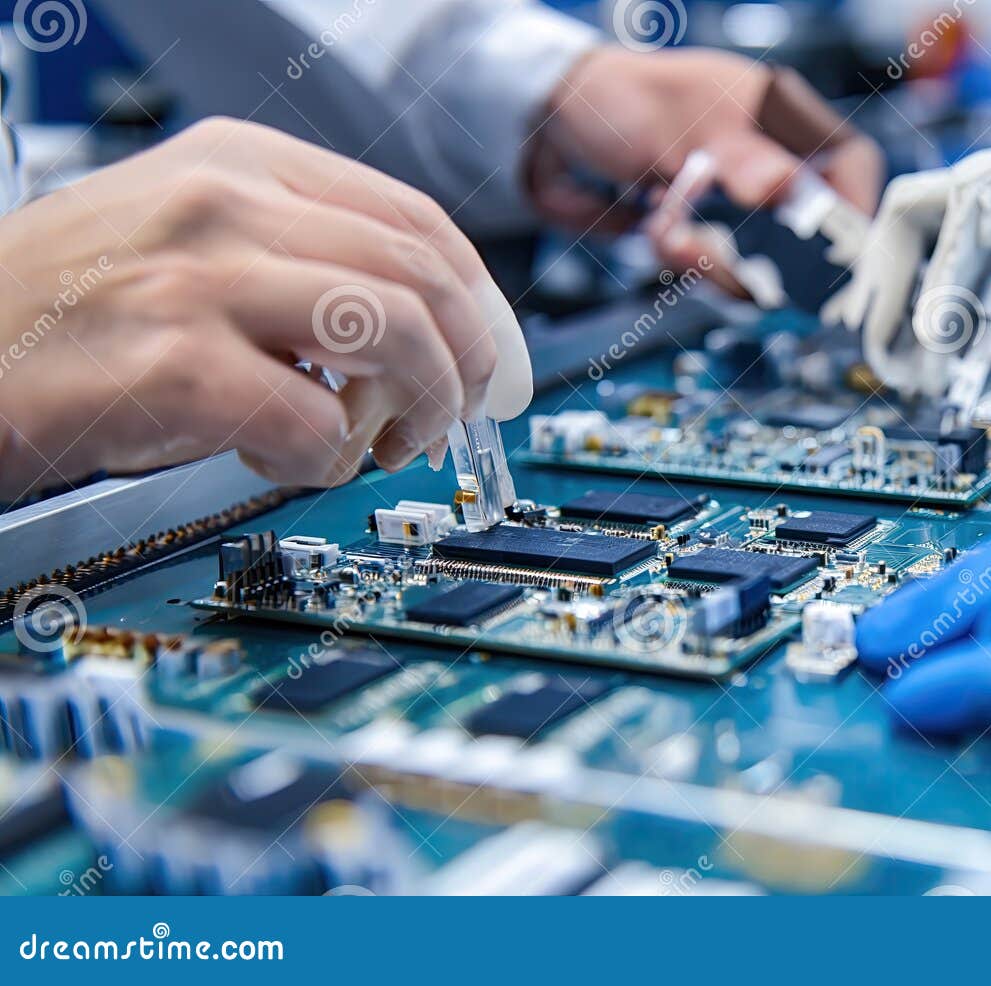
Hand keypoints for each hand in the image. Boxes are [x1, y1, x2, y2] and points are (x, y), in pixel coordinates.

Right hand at [0, 118, 520, 499]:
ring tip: (387, 443)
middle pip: (423, 276)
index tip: (488, 357)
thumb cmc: (66, 309)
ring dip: (419, 407)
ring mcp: (198, 281)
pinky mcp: (175, 366)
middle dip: (466, 362)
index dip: (479, 300)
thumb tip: (426, 314)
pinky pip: (316, 425)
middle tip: (450, 414)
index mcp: (241, 163)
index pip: (416, 219)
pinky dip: (325, 462)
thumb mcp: (185, 233)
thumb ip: (295, 251)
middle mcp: (226, 207)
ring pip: (394, 335)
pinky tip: (284, 460)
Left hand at [526, 45, 883, 295]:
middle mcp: (763, 157)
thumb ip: (749, 164)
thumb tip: (801, 195)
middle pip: (806, 225)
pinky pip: (716, 265)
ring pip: (760, 255)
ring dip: (714, 259)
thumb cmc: (618, 100)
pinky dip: (686, 260)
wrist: (544, 122)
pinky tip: (656, 231)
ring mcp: (732, 195)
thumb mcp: (689, 129)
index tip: (840, 252)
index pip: (848, 164)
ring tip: (671, 236)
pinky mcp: (700, 226)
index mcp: (776, 113)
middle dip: (770, 254)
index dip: (854, 209)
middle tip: (732, 259)